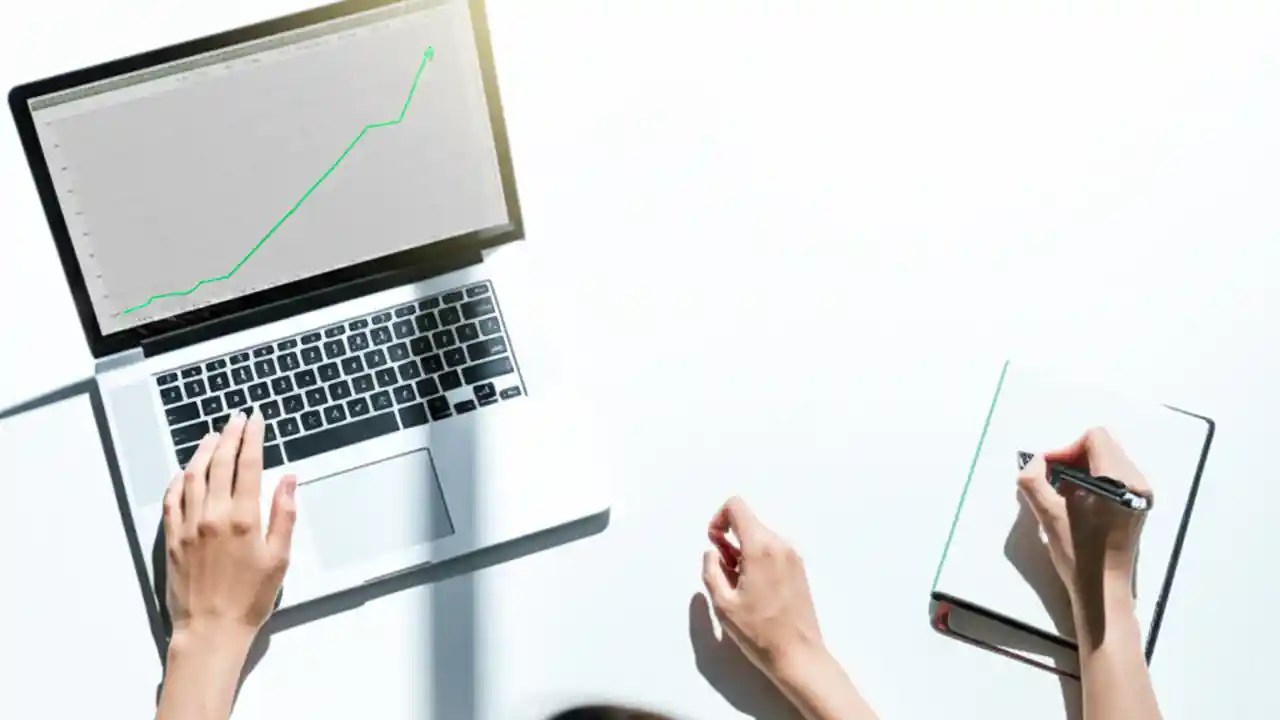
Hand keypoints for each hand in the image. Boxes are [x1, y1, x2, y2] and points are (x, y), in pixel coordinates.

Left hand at [163, 410, 297, 640]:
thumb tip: (288, 479)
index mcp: (243, 518)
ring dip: (203, 451)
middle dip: (230, 436)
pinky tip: (186, 471)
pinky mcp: (172, 537)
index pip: (248, 465)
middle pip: (220, 463)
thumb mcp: (280, 558)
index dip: (253, 438)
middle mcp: (213, 515)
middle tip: (236, 418)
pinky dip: (179, 479)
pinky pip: (172, 498)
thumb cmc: (251, 598)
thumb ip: (283, 515)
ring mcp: (188, 525)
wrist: (210, 629)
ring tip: (213, 436)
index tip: (256, 420)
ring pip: (193, 475)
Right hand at [701, 497, 823, 679]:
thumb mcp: (723, 603)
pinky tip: (756, 591)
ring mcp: (793, 556)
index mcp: (761, 547)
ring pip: (760, 538)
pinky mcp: (799, 569)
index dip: (718, 519)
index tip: (715, 544)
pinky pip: (772, 551)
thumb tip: (714, 552)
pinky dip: (758, 561)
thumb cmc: (758, 632)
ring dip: (743, 553)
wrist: (798, 655)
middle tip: (725, 575)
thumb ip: (711, 570)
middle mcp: (780, 545)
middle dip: (730, 542)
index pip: (736, 507)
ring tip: (740, 588)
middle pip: (748, 523)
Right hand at [1017, 427, 1150, 637]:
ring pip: (1109, 462)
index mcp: (1119, 480)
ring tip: (1063, 494)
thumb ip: (1034, 481)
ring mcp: (1141, 495)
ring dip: (1082, 470)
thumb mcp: (1049, 516)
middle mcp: (1137, 482)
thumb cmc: (1079, 554)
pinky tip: (1078, 504)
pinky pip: (1115, 478)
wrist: (1104, 591)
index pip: (1095, 438)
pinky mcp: (1137, 506)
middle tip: (1052, 482)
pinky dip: (1093, 482)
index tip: (1048, 471)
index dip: (1066, 449)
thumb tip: (1032, 463)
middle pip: (1103, 447)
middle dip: (1073, 459)